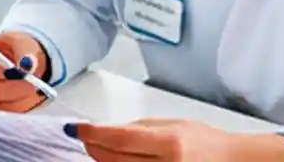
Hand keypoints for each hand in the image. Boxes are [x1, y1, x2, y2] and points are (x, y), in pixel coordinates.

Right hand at [0, 31, 48, 112]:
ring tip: (31, 88)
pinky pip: (0, 118)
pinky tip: (25, 98)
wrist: (23, 67)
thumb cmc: (16, 50)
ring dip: (15, 98)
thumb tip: (27, 65)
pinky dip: (16, 109)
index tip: (15, 70)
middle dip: (10, 87)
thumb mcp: (21, 42)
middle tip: (31, 83)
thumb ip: (24, 50)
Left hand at [68, 119, 283, 161]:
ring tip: (99, 149)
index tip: (77, 127)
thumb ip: (138, 127)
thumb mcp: (172, 124)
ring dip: (103, 161)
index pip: (121, 138)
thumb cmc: (206, 143)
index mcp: (170, 144)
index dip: (94, 132)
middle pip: (114, 160)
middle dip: (94, 147)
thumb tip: (107, 130)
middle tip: (84, 136)